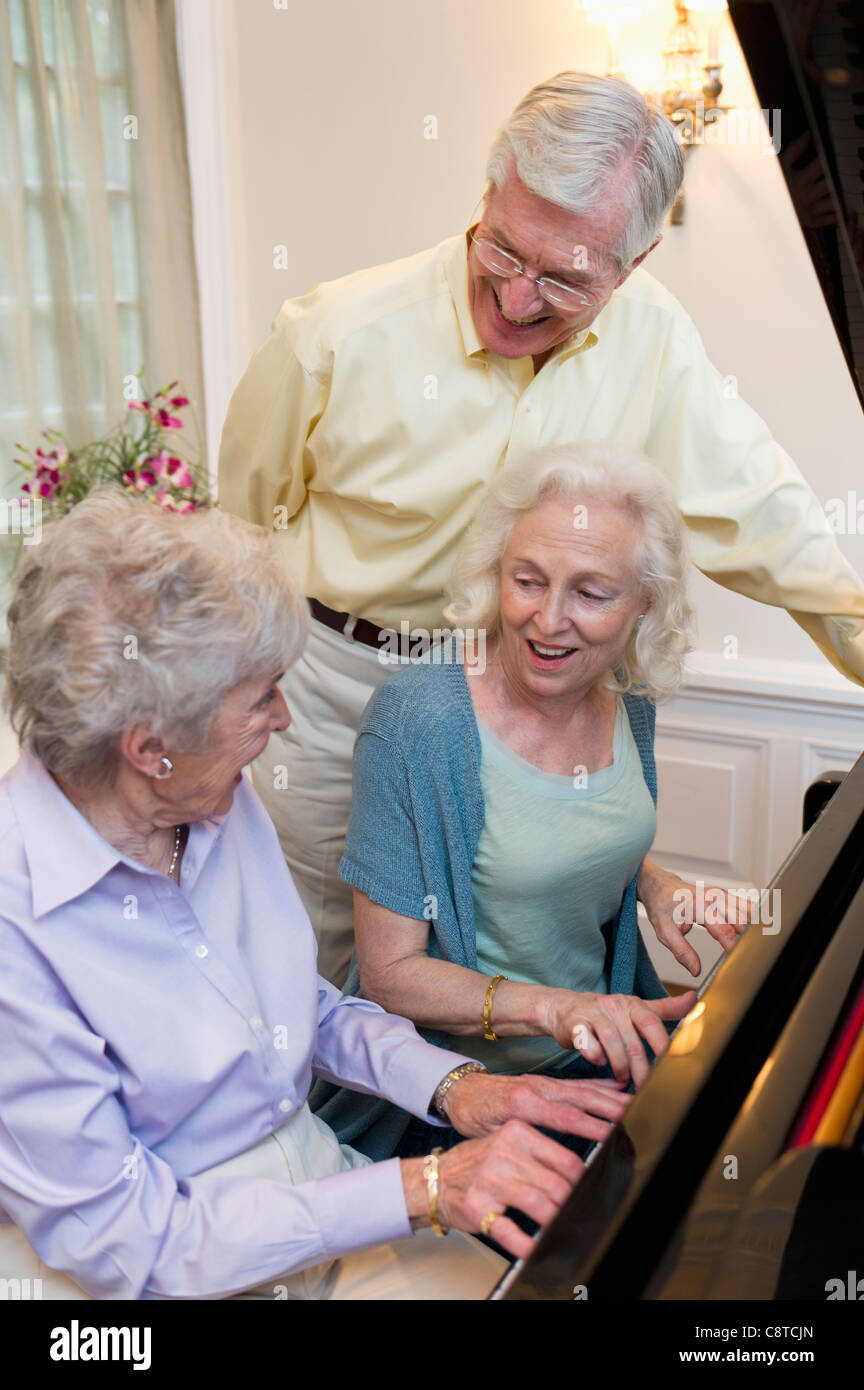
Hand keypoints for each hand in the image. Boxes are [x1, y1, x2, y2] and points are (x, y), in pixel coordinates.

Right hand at [401, 1120, 584, 1259]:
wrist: (435, 1179)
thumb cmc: (478, 1164)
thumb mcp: (508, 1144)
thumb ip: (541, 1156)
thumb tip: (579, 1176)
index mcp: (516, 1133)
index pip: (564, 1158)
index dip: (582, 1180)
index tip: (589, 1191)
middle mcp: (503, 1154)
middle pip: (555, 1184)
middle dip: (572, 1204)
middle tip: (579, 1213)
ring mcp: (489, 1181)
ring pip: (538, 1204)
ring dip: (556, 1221)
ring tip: (563, 1228)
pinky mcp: (478, 1208)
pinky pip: (510, 1231)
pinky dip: (528, 1243)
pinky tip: (537, 1248)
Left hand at [440, 1070, 630, 1143]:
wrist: (459, 1090)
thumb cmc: (472, 1116)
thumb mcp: (489, 1136)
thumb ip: (517, 1144)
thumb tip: (542, 1163)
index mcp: (523, 1103)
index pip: (565, 1116)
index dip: (592, 1125)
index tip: (614, 1133)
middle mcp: (537, 1088)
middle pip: (581, 1099)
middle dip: (611, 1108)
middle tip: (638, 1115)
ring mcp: (543, 1082)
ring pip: (583, 1089)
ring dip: (611, 1097)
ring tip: (637, 1103)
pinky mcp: (546, 1081)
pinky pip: (577, 1083)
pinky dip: (599, 1085)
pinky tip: (618, 1087)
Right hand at [540, 988, 696, 1087]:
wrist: (564, 1008)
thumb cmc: (604, 1014)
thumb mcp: (635, 1010)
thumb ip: (665, 1008)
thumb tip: (694, 998)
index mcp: (632, 1004)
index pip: (652, 1023)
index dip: (662, 1045)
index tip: (669, 1065)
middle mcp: (614, 1006)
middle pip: (633, 1041)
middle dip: (642, 1069)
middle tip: (645, 1086)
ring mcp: (593, 1014)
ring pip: (612, 1044)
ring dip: (620, 1066)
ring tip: (622, 1076)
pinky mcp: (574, 1025)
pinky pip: (588, 1045)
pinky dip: (596, 1057)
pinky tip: (599, 1061)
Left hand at [638, 861, 751, 977]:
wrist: (660, 887)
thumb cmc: (662, 907)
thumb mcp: (665, 932)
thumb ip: (681, 951)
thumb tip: (696, 970)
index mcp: (701, 906)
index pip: (725, 931)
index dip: (734, 948)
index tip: (738, 962)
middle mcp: (715, 898)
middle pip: (743, 921)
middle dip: (748, 939)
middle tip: (750, 958)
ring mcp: (723, 895)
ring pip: (750, 912)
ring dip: (755, 929)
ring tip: (757, 947)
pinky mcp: (727, 896)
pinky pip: (747, 908)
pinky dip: (753, 920)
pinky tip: (756, 932)